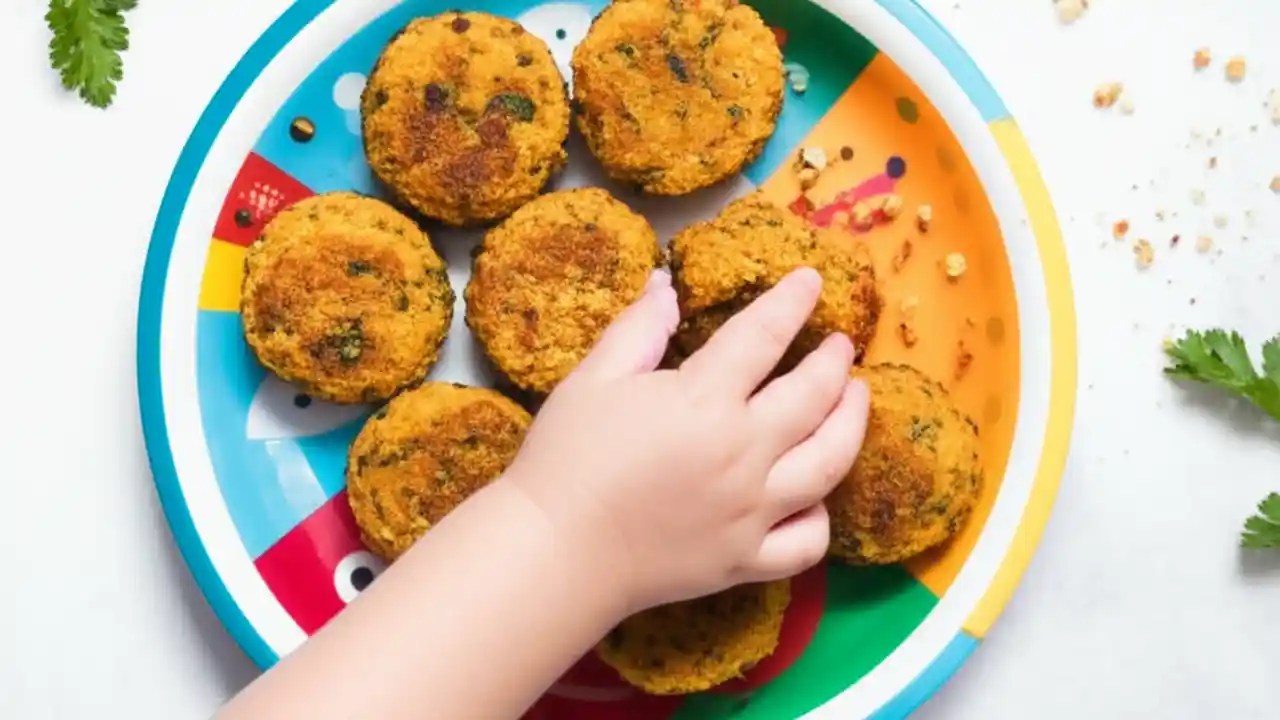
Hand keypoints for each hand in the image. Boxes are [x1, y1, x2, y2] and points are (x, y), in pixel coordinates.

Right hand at [503, 268, 869, 613]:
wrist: (555, 552)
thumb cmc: (567, 459)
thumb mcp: (593, 379)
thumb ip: (638, 330)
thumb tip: (665, 285)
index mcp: (705, 401)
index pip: (764, 336)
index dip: (791, 302)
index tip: (811, 282)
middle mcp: (743, 453)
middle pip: (813, 397)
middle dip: (834, 363)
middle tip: (840, 344)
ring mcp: (752, 511)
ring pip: (829, 465)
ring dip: (851, 425)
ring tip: (856, 399)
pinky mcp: (746, 560)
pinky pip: (807, 541)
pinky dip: (820, 517)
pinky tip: (815, 495)